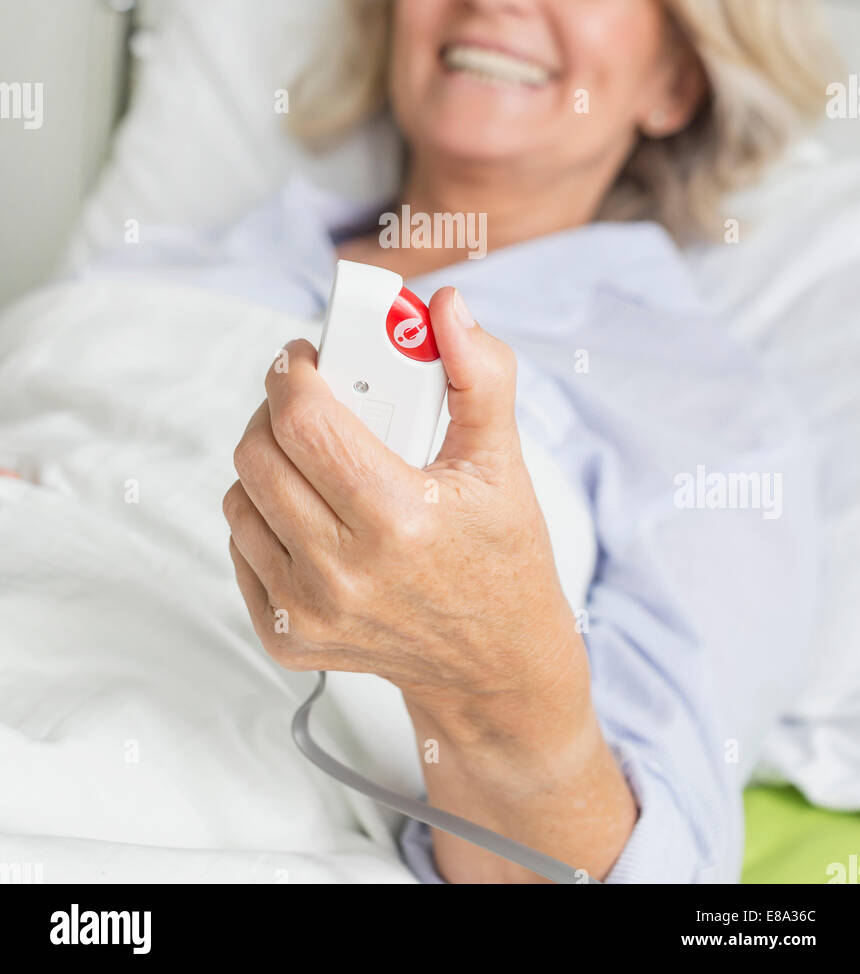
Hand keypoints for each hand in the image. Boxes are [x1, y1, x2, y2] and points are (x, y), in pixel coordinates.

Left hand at [223, 285, 588, 736]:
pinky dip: (263, 515)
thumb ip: (479, 374)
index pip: (304, 421)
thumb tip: (448, 308)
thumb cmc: (501, 557)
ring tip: (316, 458)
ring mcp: (307, 612)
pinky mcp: (286, 637)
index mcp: (398, 519)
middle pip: (258, 454)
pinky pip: (240, 546)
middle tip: (310, 400)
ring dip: (269, 462)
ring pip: (240, 497)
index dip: (292, 373)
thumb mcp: (501, 462)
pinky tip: (311, 510)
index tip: (303, 357)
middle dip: (276, 410)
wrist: (495, 668)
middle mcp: (343, 572)